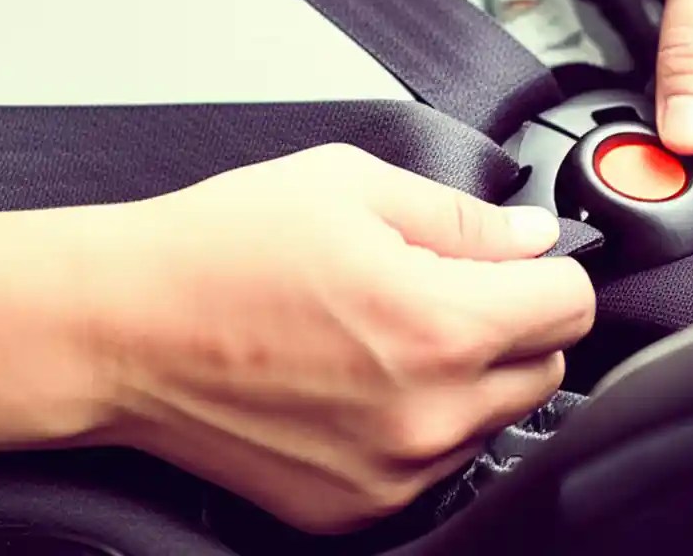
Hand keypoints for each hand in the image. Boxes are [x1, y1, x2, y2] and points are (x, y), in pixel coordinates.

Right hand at [86, 145, 594, 532]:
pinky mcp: (360, 504)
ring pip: (497, 417)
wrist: (119, 330)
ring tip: (390, 335)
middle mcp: (430, 411)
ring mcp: (396, 468)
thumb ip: (464, 217)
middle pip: (548, 368)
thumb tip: (532, 237)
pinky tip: (362, 381)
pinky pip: (439, 460)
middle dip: (516, 323)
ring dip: (472, 376)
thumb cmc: (219, 250)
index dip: (550, 271)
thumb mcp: (351, 187)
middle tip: (448, 291)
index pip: (573, 305)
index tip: (519, 263)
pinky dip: (423, 421)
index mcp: (440, 323)